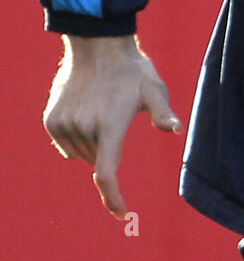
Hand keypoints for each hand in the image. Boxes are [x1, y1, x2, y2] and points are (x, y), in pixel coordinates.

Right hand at [43, 35, 181, 218]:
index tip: (122, 214)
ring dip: (92, 145)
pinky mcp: (51, 120)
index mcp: (110, 126)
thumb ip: (162, 112)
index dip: (113, 198)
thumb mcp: (153, 89)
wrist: (96, 45)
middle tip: (117, 120)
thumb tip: (174, 129)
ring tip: (100, 112)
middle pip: (98, 162)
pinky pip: (65, 145)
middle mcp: (84, 128)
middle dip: (109, 152)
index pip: (107, 174)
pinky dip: (76, 138)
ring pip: (81, 155)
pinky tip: (85, 112)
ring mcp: (64, 124)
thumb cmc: (131, 70)